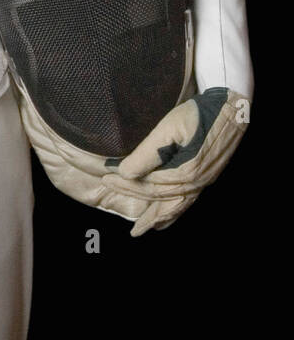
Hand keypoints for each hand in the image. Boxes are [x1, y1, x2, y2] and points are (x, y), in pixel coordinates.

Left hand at [101, 87, 248, 236]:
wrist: (232, 109)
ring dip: (156, 217)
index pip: (148, 184)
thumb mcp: (168, 129)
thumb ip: (147, 153)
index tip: (106, 175)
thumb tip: (125, 172)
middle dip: (132, 193)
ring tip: (141, 230)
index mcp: (185, 172)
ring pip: (175, 206)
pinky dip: (174, 213)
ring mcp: (203, 182)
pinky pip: (188, 202)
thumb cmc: (197, 115)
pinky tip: (166, 219)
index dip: (126, 181)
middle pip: (158, 196)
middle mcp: (195, 182)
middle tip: (109, 187)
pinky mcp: (207, 177)